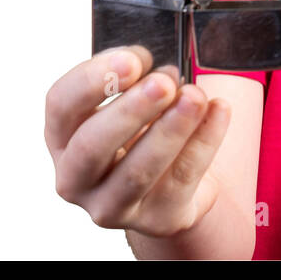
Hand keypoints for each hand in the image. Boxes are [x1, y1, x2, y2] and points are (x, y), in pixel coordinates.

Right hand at [45, 45, 232, 237]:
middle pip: (92, 146)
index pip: (61, 105)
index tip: (132, 59)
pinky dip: (205, 141)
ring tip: (195, 97)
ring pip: (138, 171)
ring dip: (169, 129)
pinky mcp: (155, 219)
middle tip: (163, 83)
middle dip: (130, 110)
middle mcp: (76, 178)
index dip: (92, 80)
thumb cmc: (141, 132)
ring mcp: (111, 206)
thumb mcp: (130, 101)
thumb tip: (165, 71)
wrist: (171, 184)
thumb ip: (137, 82)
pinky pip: (182, 179)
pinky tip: (219, 110)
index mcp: (62, 137)